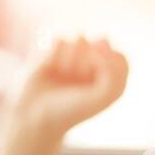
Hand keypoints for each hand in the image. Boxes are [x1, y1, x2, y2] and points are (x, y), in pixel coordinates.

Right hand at [10, 36, 127, 138]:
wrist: (35, 115)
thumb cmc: (70, 110)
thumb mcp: (101, 98)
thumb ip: (113, 74)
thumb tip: (101, 41)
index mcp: (112, 77)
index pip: (119, 58)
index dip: (107, 66)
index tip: (95, 80)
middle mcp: (96, 64)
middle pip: (102, 44)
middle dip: (87, 64)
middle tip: (76, 83)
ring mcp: (76, 55)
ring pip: (81, 39)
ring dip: (71, 60)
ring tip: (63, 76)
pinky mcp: (56, 50)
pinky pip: (61, 40)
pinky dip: (55, 55)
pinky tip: (51, 69)